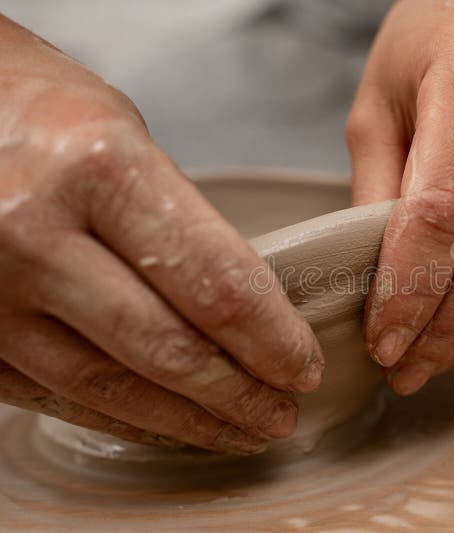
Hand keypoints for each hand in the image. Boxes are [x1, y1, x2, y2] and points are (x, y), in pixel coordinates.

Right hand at [0, 18, 322, 453]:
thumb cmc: (39, 107)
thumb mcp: (125, 134)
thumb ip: (179, 220)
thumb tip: (242, 306)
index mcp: (98, 167)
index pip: (216, 282)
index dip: (273, 339)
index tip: (304, 368)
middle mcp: (33, 233)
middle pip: (167, 347)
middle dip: (239, 394)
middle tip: (282, 415)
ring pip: (109, 386)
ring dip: (185, 421)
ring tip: (238, 431)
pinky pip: (54, 394)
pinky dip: (120, 416)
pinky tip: (164, 423)